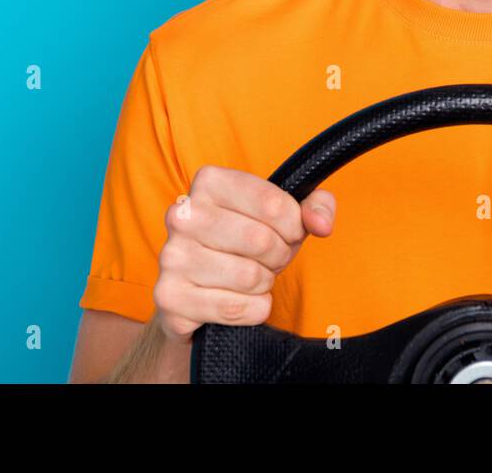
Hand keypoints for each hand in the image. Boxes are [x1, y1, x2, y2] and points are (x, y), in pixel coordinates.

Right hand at [153, 165, 335, 343]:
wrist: (200, 288)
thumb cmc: (246, 242)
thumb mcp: (285, 215)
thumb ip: (314, 206)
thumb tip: (321, 224)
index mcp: (209, 181)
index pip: (274, 204)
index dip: (294, 226)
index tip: (289, 232)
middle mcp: (182, 214)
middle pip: (261, 240)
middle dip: (279, 256)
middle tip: (271, 258)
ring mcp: (171, 256)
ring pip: (249, 277)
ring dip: (264, 283)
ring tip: (253, 276)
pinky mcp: (170, 297)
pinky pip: (235, 308)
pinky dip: (253, 309)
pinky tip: (242, 300)